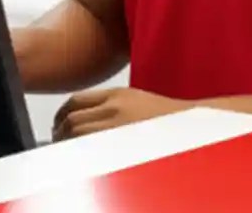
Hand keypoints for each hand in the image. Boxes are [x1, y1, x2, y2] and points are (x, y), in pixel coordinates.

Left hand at [53, 87, 188, 141]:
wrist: (193, 128)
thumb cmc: (166, 119)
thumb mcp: (135, 99)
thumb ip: (109, 104)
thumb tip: (81, 117)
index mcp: (117, 94)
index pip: (75, 101)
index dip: (61, 114)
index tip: (58, 123)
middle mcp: (115, 109)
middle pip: (72, 119)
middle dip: (60, 131)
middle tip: (57, 139)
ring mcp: (118, 128)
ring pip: (78, 134)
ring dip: (66, 142)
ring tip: (66, 150)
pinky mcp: (123, 146)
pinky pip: (92, 149)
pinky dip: (81, 152)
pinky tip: (81, 158)